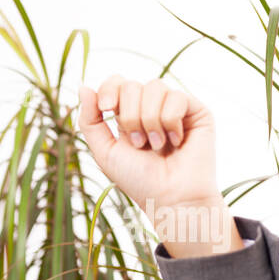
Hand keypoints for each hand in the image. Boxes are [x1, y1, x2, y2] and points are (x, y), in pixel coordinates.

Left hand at [77, 76, 238, 255]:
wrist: (170, 196)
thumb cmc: (138, 179)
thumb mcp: (104, 151)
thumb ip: (90, 121)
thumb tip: (83, 86)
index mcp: (127, 114)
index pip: (116, 83)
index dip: (109, 89)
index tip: (107, 108)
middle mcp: (150, 107)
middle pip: (131, 85)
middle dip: (130, 116)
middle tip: (138, 144)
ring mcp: (173, 107)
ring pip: (154, 86)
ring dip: (149, 121)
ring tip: (156, 146)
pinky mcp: (196, 110)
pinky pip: (177, 96)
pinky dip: (170, 122)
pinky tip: (176, 141)